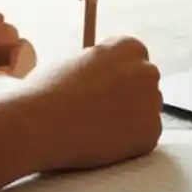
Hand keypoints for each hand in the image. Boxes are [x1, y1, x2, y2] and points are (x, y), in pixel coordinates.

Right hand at [22, 36, 162, 172]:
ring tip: (95, 128)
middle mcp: (148, 70)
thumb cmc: (46, 91)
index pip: (134, 60)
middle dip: (129, 98)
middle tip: (100, 112)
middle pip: (144, 86)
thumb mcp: (75, 60)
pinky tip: (101, 142)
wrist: (38, 124)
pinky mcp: (151, 132)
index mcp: (129, 47)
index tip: (103, 89)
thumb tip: (103, 74)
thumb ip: (99, 65)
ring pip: (145, 113)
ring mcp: (152, 102)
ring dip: (129, 120)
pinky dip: (128, 144)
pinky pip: (144, 138)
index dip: (117, 77)